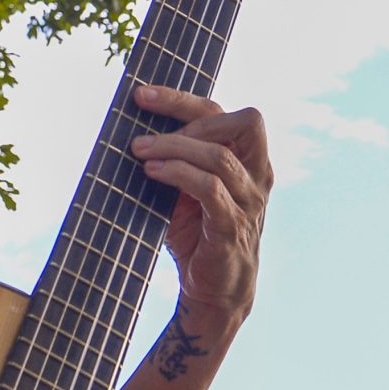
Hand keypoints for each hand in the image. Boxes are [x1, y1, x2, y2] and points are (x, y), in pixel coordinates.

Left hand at [127, 83, 270, 324]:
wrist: (213, 293)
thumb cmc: (196, 237)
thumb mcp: (185, 192)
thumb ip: (175, 161)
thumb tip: (131, 131)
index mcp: (248, 160)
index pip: (223, 113)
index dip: (182, 99)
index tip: (141, 95)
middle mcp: (257, 176)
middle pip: (243, 122)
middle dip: (187, 119)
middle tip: (141, 138)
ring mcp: (249, 202)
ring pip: (220, 156)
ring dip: (174, 148)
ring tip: (139, 152)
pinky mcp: (232, 228)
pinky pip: (211, 189)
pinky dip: (179, 174)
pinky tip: (153, 172)